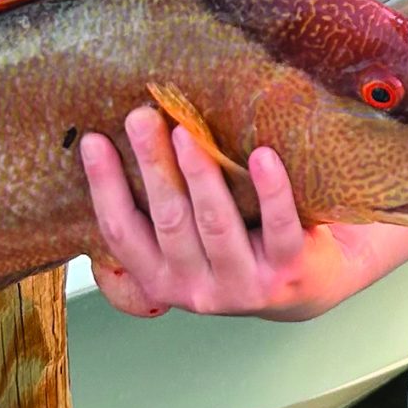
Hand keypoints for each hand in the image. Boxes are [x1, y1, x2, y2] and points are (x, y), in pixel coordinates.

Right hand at [80, 106, 407, 321]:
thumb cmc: (245, 246)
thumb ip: (165, 211)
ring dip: (200, 174)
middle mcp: (196, 290)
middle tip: (142, 117)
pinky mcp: (288, 270)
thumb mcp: (194, 243)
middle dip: (153, 165)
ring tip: (189, 131)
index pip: (122, 233)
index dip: (104, 187)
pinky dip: (271, 190)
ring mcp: (243, 284)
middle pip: (168, 221)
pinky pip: (278, 226)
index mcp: (163, 280)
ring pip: (216, 224)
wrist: (314, 285)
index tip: (93, 140)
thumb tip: (131, 140)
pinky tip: (263, 155)